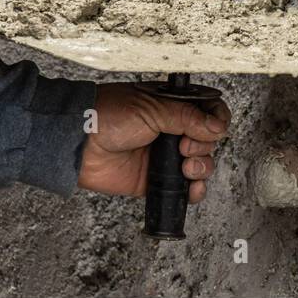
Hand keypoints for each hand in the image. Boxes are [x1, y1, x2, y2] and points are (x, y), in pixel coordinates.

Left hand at [78, 84, 229, 201]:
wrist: (78, 143)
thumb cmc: (108, 115)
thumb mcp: (152, 108)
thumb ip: (188, 118)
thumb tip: (219, 127)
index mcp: (172, 107)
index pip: (209, 111)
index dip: (217, 120)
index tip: (213, 128)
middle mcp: (172, 131)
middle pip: (209, 141)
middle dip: (204, 146)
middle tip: (184, 146)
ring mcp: (164, 156)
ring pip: (201, 165)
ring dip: (202, 168)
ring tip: (185, 167)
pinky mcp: (155, 180)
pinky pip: (184, 189)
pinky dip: (194, 190)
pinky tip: (191, 188)